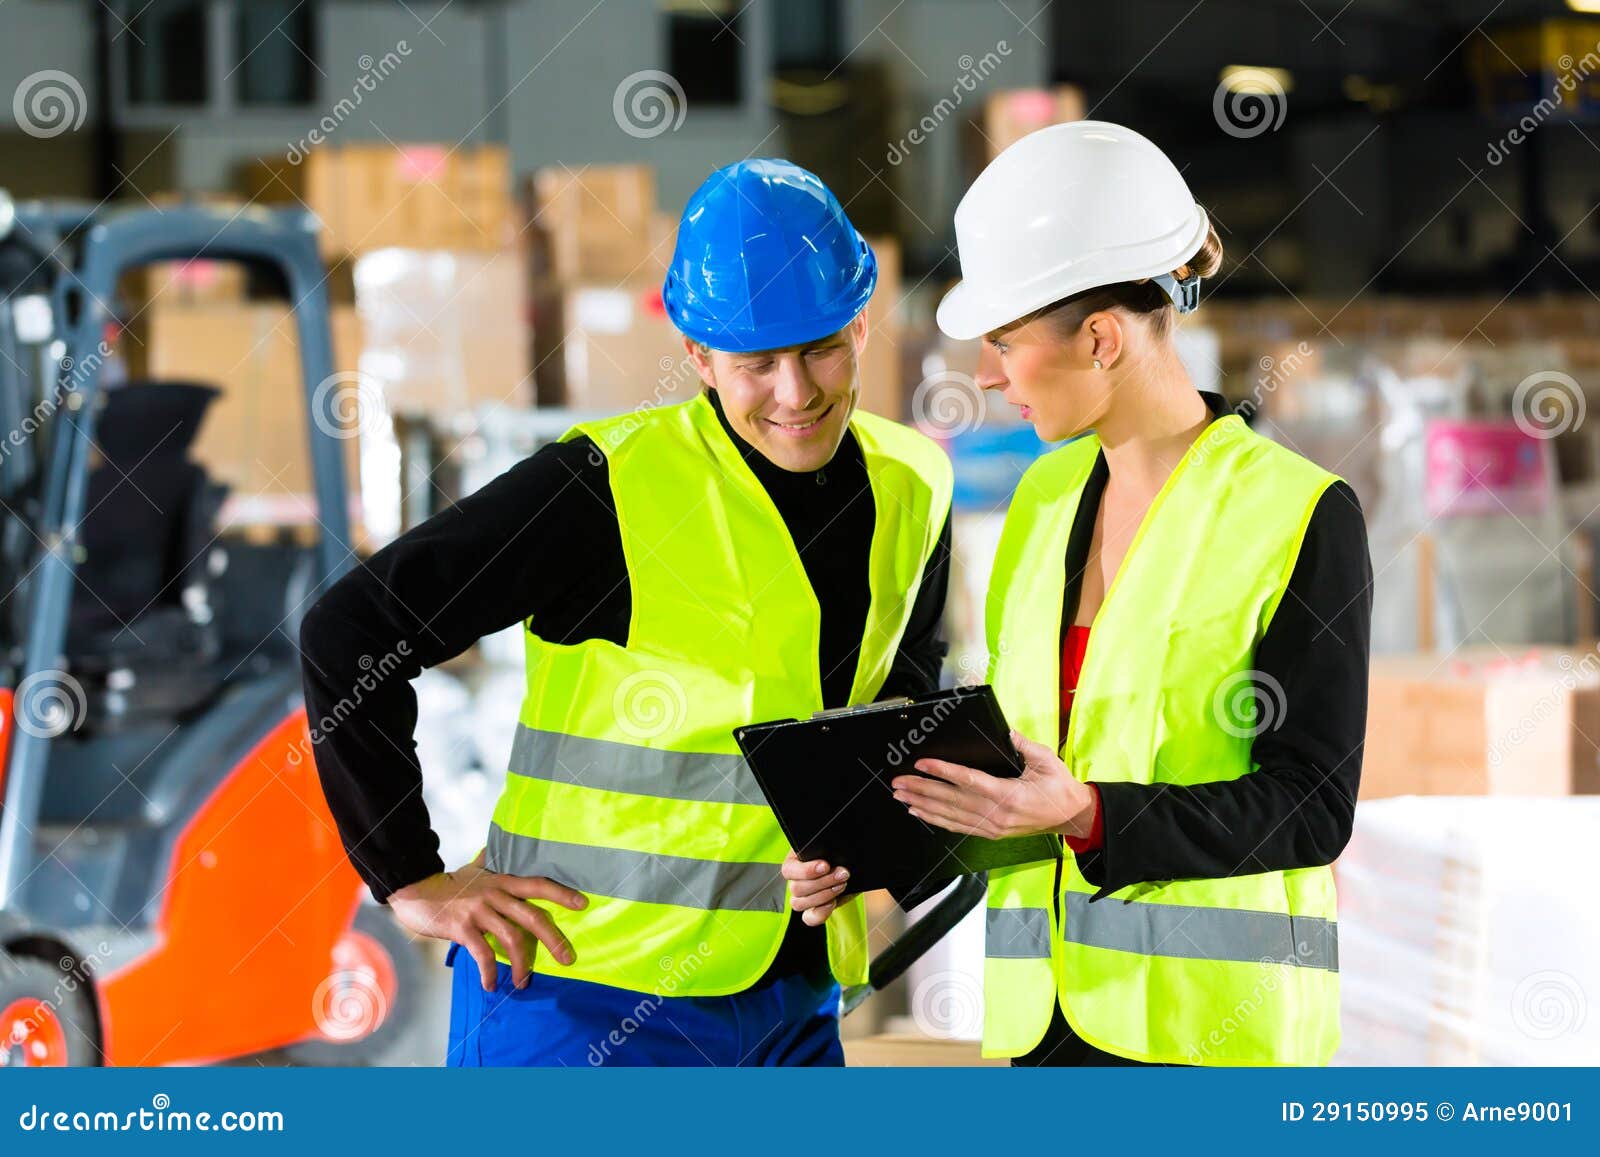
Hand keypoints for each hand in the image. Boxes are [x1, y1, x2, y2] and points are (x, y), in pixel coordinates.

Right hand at [387, 861, 587, 990]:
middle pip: (534, 917)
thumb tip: (492, 848)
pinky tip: (491, 985)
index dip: (562, 893)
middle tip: (568, 959)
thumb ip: (487, 862)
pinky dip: (490, 972)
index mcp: (502, 882)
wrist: (415, 892)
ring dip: (523, 965)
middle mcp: (495, 895)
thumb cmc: (448, 884)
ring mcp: (479, 911)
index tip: (583, 904)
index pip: (539, 884)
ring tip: (524, 983)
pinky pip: (483, 954)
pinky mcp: (462, 928)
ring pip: (512, 939)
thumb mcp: (473, 870)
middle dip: (555, 940)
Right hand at [781, 851, 850, 925]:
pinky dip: (821, 913)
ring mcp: (802, 898)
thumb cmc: (837, 853)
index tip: (825, 866)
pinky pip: (809, 919)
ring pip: (799, 904)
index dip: (806, 871)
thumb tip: (830, 857)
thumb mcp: (831, 848)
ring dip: (824, 895)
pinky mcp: (813, 910)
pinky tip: (833, 902)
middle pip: (796, 888)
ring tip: (842, 884)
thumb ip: (826, 850)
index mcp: (793, 862)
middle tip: (843, 873)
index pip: (788, 870)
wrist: (849, 866)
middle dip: (823, 881)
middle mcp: (794, 881)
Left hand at [891, 729, 1096, 839]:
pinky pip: (957, 826)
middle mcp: (996, 814)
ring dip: (922, 805)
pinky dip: (935, 820)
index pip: (968, 781)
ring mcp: (992, 826)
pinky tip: (919, 813)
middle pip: (951, 800)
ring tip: (901, 796)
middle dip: (921, 790)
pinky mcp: (990, 832)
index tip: (922, 764)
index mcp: (1008, 795)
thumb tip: (1003, 731)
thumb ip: (1022, 745)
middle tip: (898, 783)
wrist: (1071, 816)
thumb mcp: (1045, 761)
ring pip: (949, 815)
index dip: (942, 772)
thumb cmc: (1059, 788)